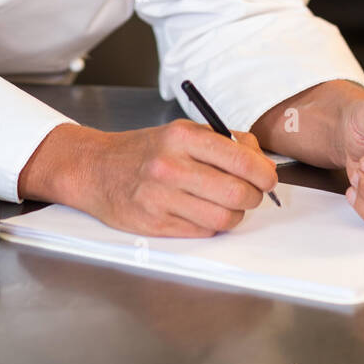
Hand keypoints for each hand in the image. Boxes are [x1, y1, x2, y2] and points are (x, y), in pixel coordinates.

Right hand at [79, 119, 278, 237]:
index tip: (267, 178)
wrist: (96, 168)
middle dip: (253, 197)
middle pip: (237, 193)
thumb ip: (224, 142)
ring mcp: (161, 197)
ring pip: (224, 218)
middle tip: (250, 193)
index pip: (241, 160)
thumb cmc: (146, 150)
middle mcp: (170, 166)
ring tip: (225, 203)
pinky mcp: (154, 224)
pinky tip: (201, 211)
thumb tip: (261, 161)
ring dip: (234, 214)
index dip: (264, 173)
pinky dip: (211, 224)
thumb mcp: (182, 132)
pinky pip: (203, 232)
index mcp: (182, 137)